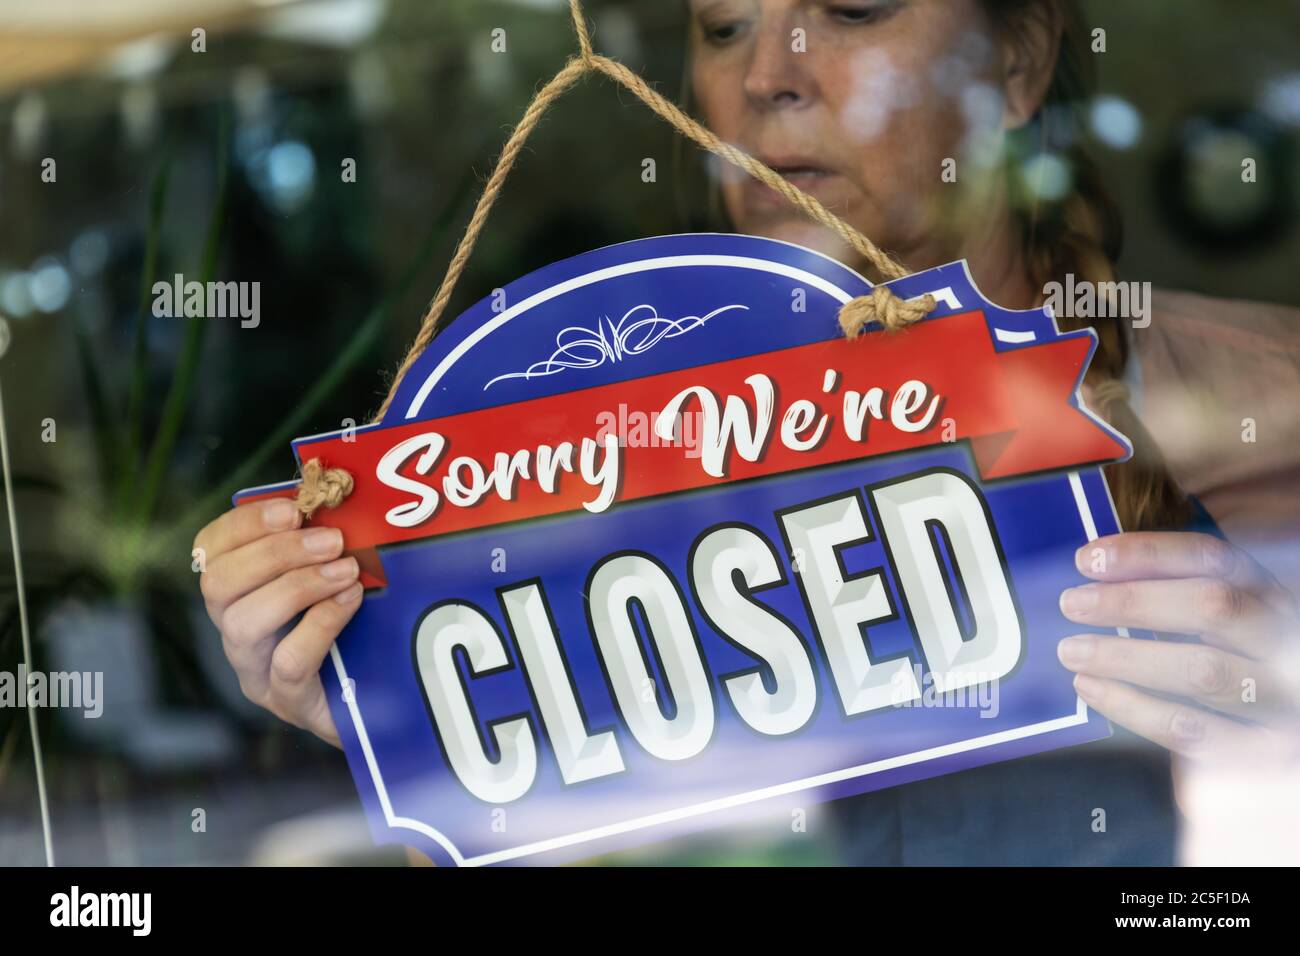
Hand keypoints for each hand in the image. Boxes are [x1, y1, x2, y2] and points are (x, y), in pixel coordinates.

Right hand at [194, 497, 362, 746]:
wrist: (386, 698)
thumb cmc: (357, 626)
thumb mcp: (335, 576)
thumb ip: (324, 543)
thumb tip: (336, 498)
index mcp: (239, 593)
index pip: (210, 549)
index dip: (244, 524)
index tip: (293, 509)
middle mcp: (235, 632)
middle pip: (218, 585)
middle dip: (274, 553)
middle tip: (331, 540)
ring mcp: (256, 672)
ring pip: (243, 623)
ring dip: (297, 586)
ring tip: (346, 571)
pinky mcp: (289, 702)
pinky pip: (288, 662)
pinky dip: (320, 624)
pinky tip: (351, 600)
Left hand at [1057, 532, 1299, 765]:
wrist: (1278, 725)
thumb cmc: (1234, 664)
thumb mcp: (1223, 620)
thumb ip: (1176, 595)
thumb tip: (1095, 576)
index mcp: (1270, 595)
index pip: (1211, 557)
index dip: (1145, 554)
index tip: (1086, 560)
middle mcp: (1286, 638)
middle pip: (1212, 605)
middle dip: (1131, 602)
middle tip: (1071, 604)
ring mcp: (1283, 696)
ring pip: (1203, 671)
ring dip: (1125, 658)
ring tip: (1072, 652)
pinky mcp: (1265, 750)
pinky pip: (1192, 729)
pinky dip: (1134, 708)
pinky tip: (1093, 690)